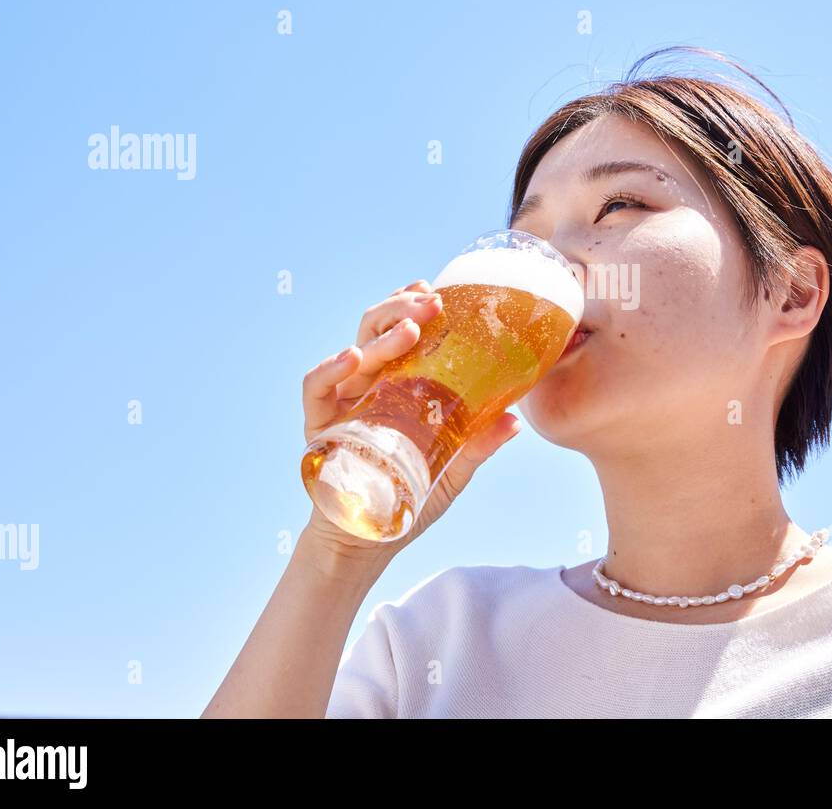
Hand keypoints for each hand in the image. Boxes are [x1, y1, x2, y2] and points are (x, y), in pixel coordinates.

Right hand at [300, 278, 522, 559]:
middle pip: (379, 330)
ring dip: (382, 334)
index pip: (404, 334)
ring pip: (356, 350)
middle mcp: (370, 385)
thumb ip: (478, 444)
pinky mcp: (319, 425)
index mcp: (399, 386)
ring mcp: (343, 402)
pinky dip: (331, 369)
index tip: (437, 291)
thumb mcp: (452, 470)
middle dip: (402, 309)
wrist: (369, 539)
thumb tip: (515, 420)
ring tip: (410, 328)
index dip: (414, 307)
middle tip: (431, 302)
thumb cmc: (410, 498)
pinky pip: (316, 387)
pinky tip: (352, 358)